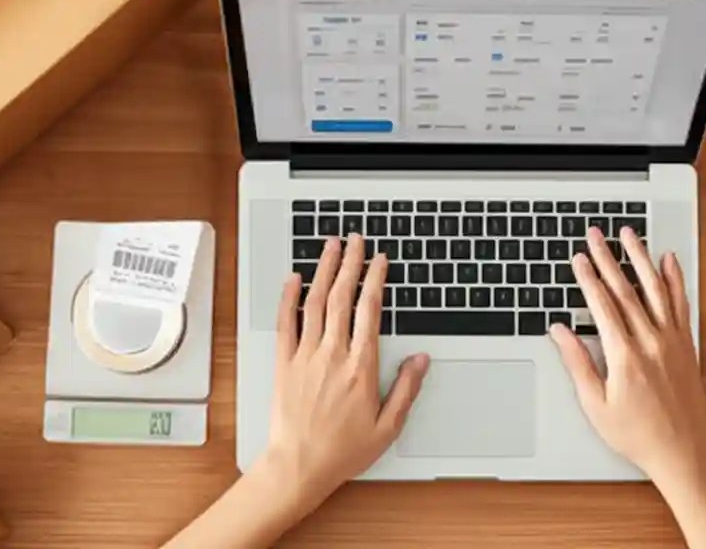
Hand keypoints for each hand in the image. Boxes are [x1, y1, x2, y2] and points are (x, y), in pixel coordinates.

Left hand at [258, 234, 429, 511]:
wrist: (299, 466)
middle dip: (351, 264)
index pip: (370, 311)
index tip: (380, 261)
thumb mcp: (388, 427)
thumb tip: (421, 359)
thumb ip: (406, 389)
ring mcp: (305, 356)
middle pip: (343, 297)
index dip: (376, 280)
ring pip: (315, 302)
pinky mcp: (284, 363)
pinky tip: (293, 278)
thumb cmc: (342, 450)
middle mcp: (332, 355)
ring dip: (324, 270)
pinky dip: (289, 297)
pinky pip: (285, 322)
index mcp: (360, 368)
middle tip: (356, 240)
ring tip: (330, 246)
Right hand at [549, 226, 705, 482]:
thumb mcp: (595, 404)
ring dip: (641, 258)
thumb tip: (560, 332)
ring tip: (631, 235)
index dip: (588, 278)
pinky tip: (669, 262)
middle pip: (625, 290)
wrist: (682, 451)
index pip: (602, 305)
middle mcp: (650, 342)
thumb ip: (577, 363)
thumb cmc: (637, 434)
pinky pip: (680, 304)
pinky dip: (675, 280)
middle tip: (597, 234)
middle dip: (609, 258)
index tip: (580, 258)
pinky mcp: (686, 345)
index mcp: (624, 356)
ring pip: (655, 289)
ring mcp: (672, 341)